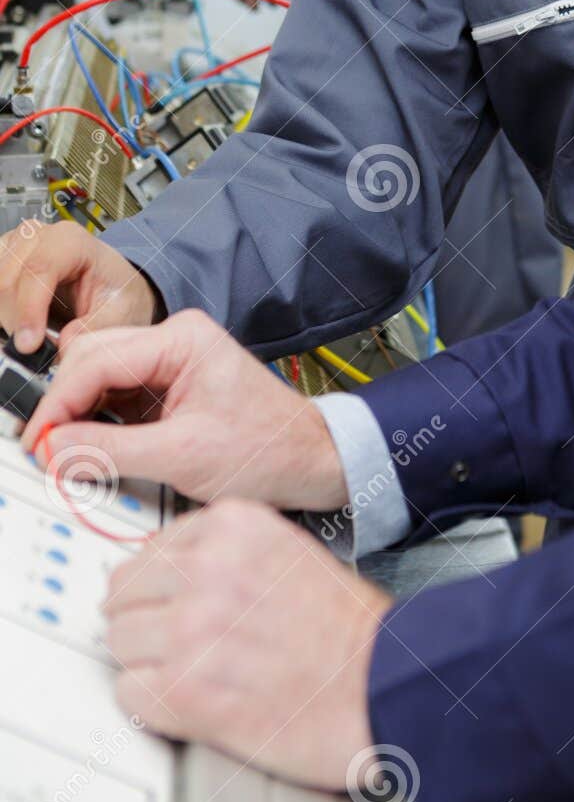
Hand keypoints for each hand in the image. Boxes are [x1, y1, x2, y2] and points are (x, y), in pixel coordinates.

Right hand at [0, 222, 159, 354]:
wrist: (111, 284)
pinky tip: (16, 327)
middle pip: (8, 280)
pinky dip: (2, 313)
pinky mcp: (2, 260)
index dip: (29, 310)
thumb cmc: (115, 291)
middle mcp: (38, 237)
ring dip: (5, 318)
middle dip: (16, 322)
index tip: (28, 345)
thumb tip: (64, 344)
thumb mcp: (120, 313)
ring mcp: (15, 246)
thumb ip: (95, 328)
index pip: (39, 269)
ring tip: (29, 337)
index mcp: (71, 241)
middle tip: (33, 351)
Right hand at [22, 309, 348, 511]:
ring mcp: (172, 361)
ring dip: (81, 414)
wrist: (310, 462)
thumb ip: (112, 451)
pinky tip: (96, 447)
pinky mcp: (170, 386)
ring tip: (69, 453)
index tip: (36, 441)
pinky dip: (101, 421)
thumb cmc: (267, 451)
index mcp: (183, 339)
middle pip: (91, 360)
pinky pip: (118, 396)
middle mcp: (176, 340)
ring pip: (100, 378)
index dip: (57, 404)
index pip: (96, 361)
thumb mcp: (183, 457)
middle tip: (45, 450)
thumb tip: (54, 449)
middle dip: (64, 405)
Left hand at [104, 499, 392, 791]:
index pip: (150, 548)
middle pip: (123, 593)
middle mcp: (205, 569)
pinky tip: (189, 699)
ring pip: (118, 642)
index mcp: (232, 525)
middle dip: (144, 619)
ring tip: (190, 670)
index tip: (171, 601)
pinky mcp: (184, 690)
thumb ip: (225, 552)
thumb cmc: (346, 626)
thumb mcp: (286, 550)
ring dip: (147, 662)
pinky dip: (152, 703)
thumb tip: (167, 571)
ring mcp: (189, 630)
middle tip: (177, 641)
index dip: (160, 585)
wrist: (380, 682)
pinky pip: (129, 692)